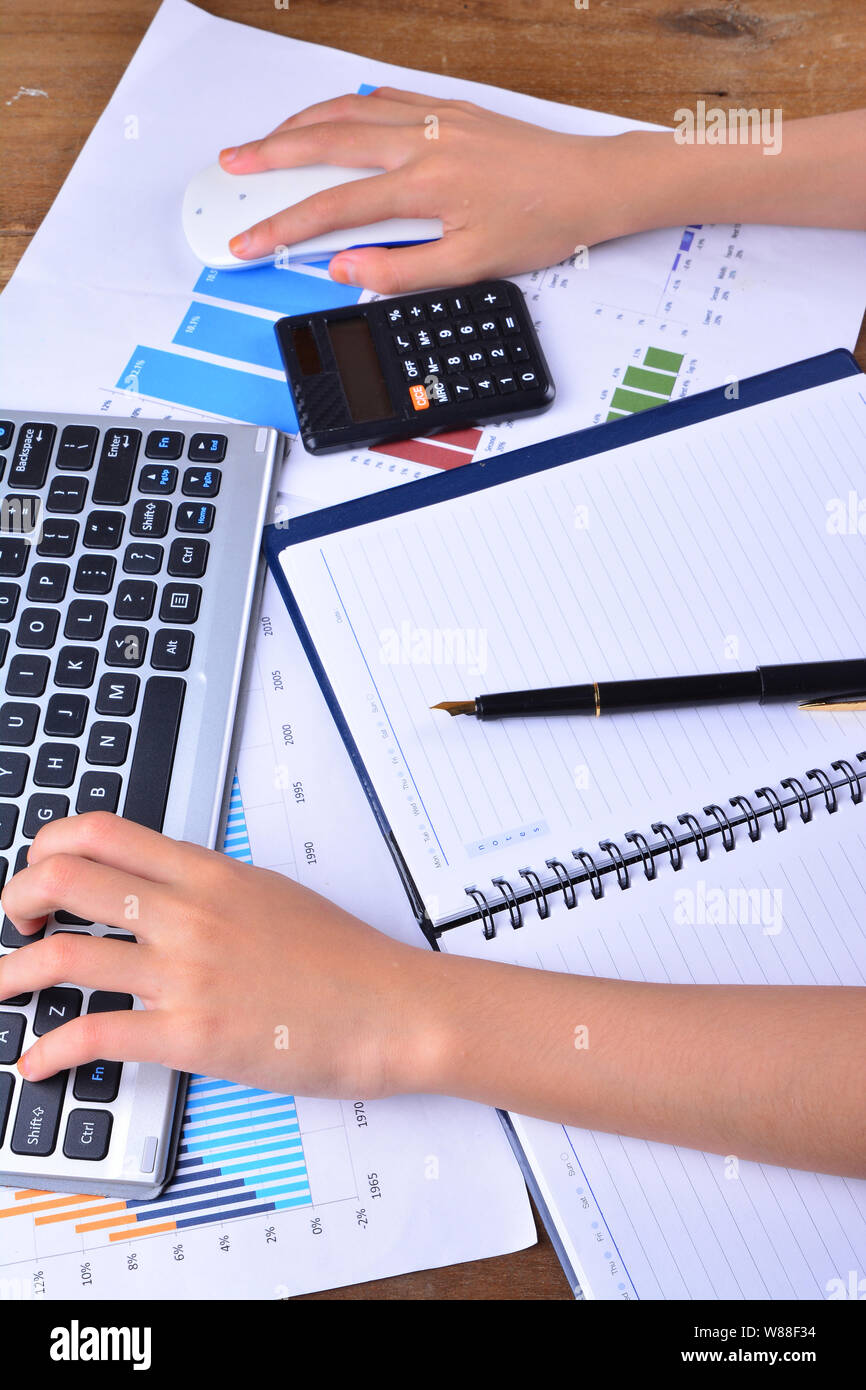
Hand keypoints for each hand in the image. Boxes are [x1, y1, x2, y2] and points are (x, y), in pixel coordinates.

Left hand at [0, 813, 439, 1096]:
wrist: (393, 1009)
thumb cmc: (345, 958)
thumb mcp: (272, 895)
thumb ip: (209, 887)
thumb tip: (159, 888)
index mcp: (210, 873)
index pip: (103, 831)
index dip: (49, 844)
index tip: (40, 869)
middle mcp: (190, 913)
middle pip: (65, 878)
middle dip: (17, 898)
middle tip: (14, 921)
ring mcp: (188, 973)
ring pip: (65, 955)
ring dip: (13, 973)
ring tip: (4, 987)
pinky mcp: (193, 1035)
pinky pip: (96, 1036)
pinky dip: (50, 1051)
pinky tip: (37, 1063)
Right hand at [219, 88, 635, 291]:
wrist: (590, 186)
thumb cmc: (539, 225)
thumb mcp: (468, 266)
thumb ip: (400, 269)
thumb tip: (345, 269)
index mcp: (422, 185)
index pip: (332, 209)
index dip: (282, 227)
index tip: (248, 241)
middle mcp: (423, 141)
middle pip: (326, 143)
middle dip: (271, 156)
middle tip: (231, 165)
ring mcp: (436, 119)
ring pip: (350, 112)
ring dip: (301, 124)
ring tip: (267, 140)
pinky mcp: (452, 110)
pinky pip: (385, 100)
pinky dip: (348, 107)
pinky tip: (333, 115)